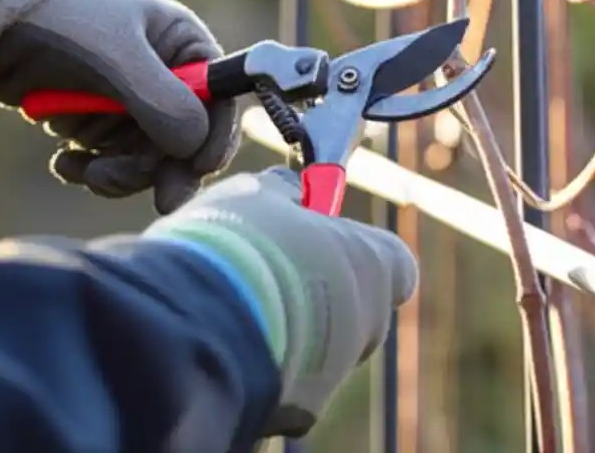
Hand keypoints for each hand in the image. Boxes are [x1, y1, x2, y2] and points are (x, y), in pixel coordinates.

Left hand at [0, 0, 239, 213]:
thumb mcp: (115, 53)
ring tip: (84, 171)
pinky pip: (110, 163)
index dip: (213, 138)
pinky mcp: (98, 124)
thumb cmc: (61, 18)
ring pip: (147, 161)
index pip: (220, 102)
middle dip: (159, 169)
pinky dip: (90, 171)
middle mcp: (166, 79)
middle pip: (185, 142)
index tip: (196, 169)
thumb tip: (194, 149)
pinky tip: (64, 162)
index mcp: (185, 48)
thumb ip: (160, 99)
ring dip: (119, 175)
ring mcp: (132, 105)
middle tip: (145, 194)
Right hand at [143, 167, 417, 437]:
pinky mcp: (302, 408)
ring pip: (319, 347)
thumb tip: (290, 186)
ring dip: (288, 329)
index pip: (393, 263)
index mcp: (378, 264)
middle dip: (318, 293)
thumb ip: (284, 192)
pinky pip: (287, 382)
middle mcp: (371, 321)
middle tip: (266, 274)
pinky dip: (264, 365)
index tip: (317, 239)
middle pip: (355, 308)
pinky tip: (225, 344)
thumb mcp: (258, 195)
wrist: (200, 322)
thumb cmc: (241, 246)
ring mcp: (338, 369)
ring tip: (234, 307)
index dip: (356, 250)